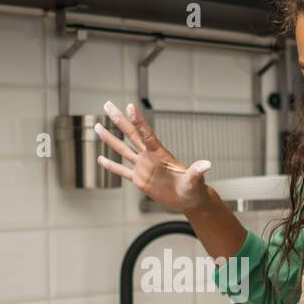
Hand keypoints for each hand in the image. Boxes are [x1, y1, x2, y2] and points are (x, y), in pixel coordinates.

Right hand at [93, 101, 211, 212]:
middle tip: (107, 104)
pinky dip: (111, 166)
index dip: (138, 121)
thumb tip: (207, 164)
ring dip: (109, 139)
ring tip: (96, 126)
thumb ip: (197, 172)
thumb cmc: (194, 189)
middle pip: (130, 134)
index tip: (129, 106)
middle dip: (118, 120)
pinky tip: (100, 159)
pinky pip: (122, 171)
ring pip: (122, 149)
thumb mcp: (195, 180)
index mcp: (160, 154)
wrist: (188, 199)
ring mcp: (143, 167)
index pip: (146, 134)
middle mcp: (149, 157)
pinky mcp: (139, 179)